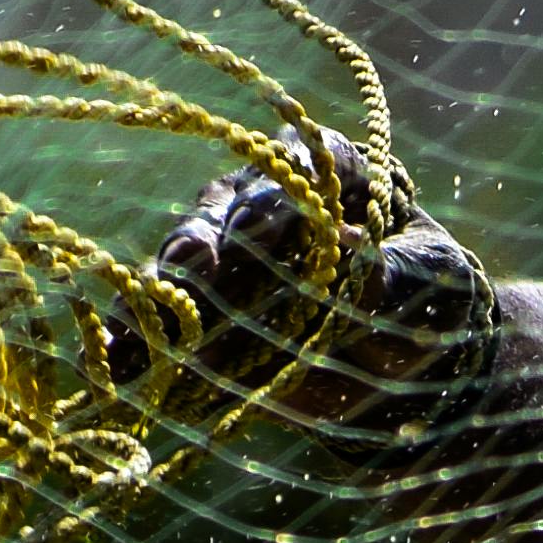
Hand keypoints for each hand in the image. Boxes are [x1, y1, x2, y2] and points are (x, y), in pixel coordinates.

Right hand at [147, 131, 499, 443]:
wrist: (414, 379)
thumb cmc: (430, 308)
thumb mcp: (426, 287)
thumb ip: (390, 269)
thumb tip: (351, 247)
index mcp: (330, 174)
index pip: (297, 164)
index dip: (274, 193)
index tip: (259, 231)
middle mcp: (266, 203)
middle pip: (222, 209)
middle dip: (205, 240)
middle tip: (199, 269)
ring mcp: (229, 260)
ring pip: (185, 261)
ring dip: (162, 290)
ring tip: (140, 318)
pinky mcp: (207, 316)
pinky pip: (164, 321)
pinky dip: (136, 340)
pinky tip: (112, 358)